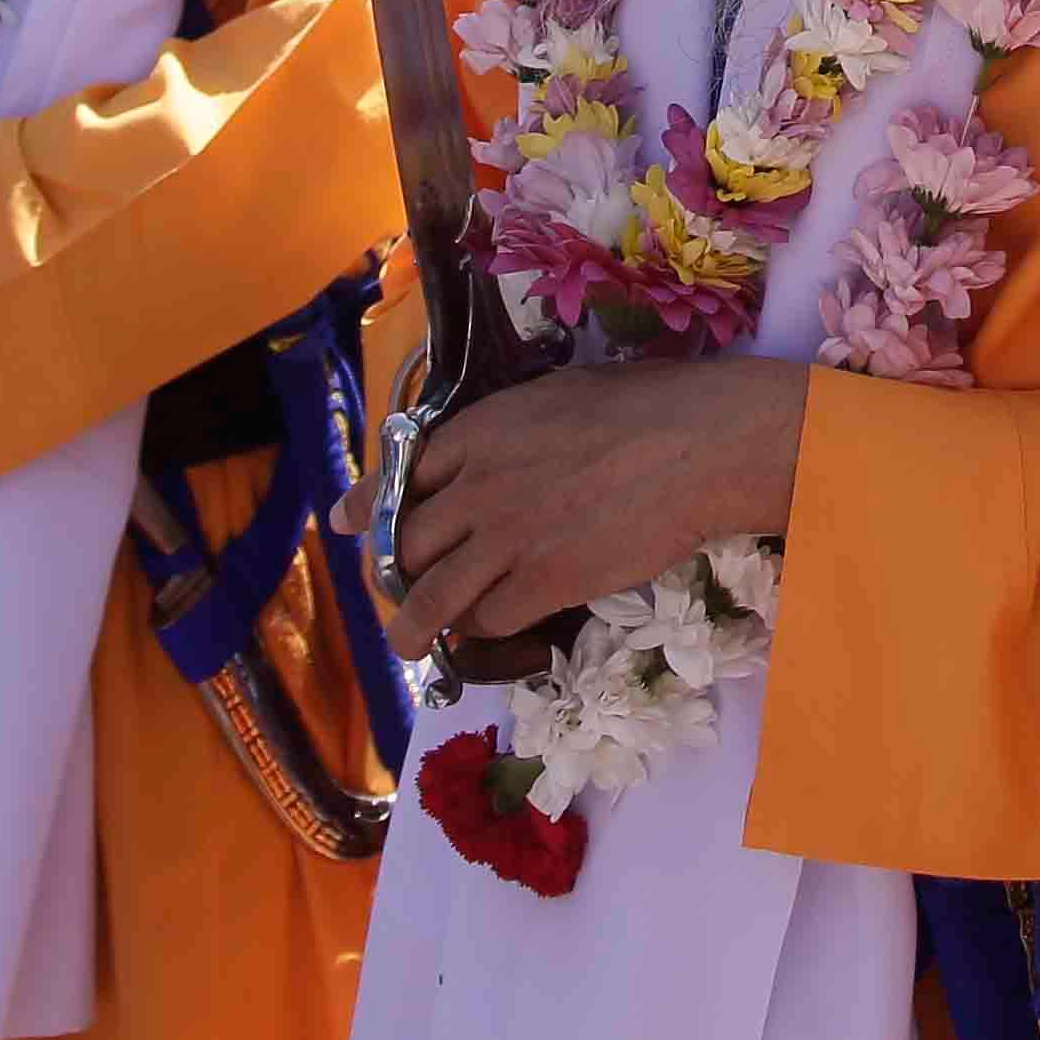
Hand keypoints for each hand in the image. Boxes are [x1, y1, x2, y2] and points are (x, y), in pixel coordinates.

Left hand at [365, 358, 809, 656]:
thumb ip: (506, 431)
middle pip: (405, 543)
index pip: (398, 476)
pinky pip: (489, 619)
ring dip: (412, 625)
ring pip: (432, 596)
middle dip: (392, 571)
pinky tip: (488, 631)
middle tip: (397, 585)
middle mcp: (475, 489)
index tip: (345, 523)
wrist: (694, 446)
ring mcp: (505, 540)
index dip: (367, 506)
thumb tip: (495, 450)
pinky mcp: (541, 584)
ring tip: (407, 642)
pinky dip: (481, 629)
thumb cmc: (641, 406)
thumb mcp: (553, 397)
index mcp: (476, 434)